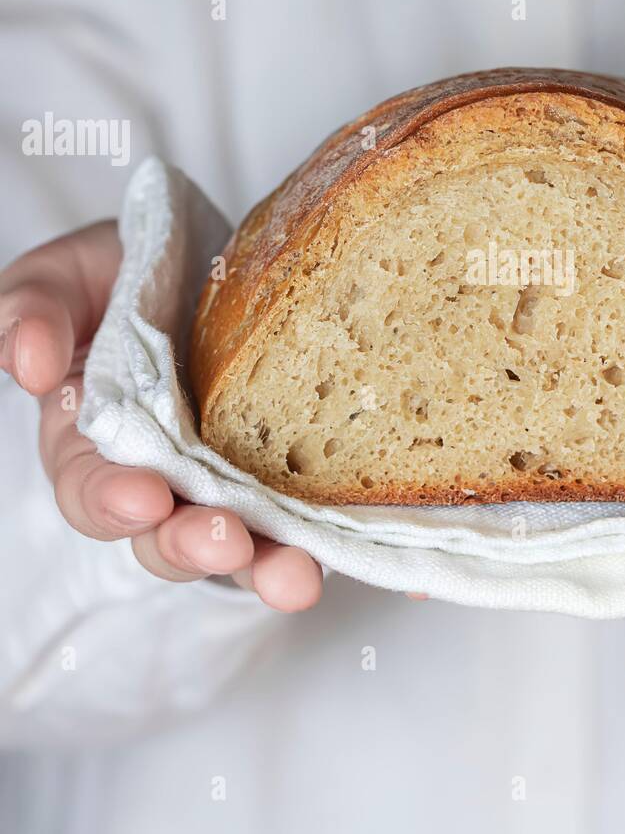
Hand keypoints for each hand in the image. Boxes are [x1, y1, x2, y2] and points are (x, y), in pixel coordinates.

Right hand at [0, 220, 322, 610]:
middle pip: (171, 536)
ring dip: (269, 566)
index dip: (114, 501)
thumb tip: (27, 364)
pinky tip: (381, 568)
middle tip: (227, 542)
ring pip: (247, 545)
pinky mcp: (298, 476)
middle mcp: (168, 479)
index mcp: (97, 444)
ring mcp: (236, 484)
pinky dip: (341, 542)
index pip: (94, 491)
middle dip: (197, 545)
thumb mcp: (68, 276)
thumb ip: (33, 310)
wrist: (222, 256)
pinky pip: (319, 519)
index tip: (143, 498)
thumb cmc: (130, 272)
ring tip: (297, 577)